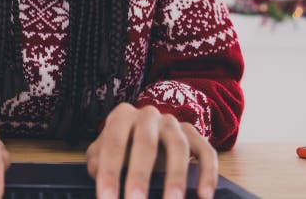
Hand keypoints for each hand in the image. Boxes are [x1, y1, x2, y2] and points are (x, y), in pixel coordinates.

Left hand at [86, 103, 217, 198]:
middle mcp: (148, 115)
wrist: (147, 133)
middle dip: (140, 175)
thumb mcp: (103, 153)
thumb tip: (101, 180)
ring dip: (175, 177)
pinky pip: (206, 152)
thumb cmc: (121, 148)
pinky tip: (204, 196)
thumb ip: (98, 164)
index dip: (109, 172)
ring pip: (178, 146)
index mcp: (122, 117)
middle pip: (145, 143)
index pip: (113, 143)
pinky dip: (207, 174)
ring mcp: (174, 124)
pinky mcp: (195, 135)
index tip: (107, 198)